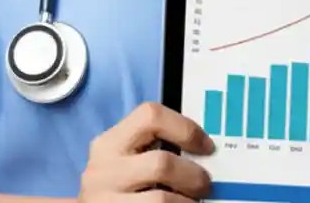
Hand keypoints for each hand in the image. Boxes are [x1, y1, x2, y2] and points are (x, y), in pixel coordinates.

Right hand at [78, 102, 214, 201]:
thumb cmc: (120, 184)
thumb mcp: (127, 159)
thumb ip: (155, 147)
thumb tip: (205, 150)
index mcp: (110, 143)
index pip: (151, 116)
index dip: (186, 128)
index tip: (206, 147)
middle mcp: (103, 169)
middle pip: (161, 163)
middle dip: (193, 175)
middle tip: (205, 185)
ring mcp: (104, 199)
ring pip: (160, 199)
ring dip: (186, 202)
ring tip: (192, 202)